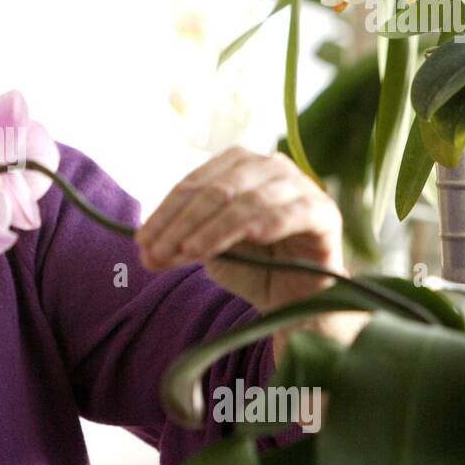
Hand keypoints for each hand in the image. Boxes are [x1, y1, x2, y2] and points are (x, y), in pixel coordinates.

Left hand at [135, 146, 346, 313]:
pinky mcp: (324, 213)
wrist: (294, 298)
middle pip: (217, 190)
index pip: (194, 184)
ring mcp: (301, 187)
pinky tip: (241, 242)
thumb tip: (145, 248)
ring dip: (211, 229)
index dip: (165, 212)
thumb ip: (181, 241)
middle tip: (156, 252)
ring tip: (186, 253)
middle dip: (182, 223)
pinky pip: (288, 215)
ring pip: (248, 202)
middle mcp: (271, 167)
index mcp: (239, 165)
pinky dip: (259, 226)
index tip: (140, 241)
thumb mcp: (208, 250)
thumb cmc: (251, 266)